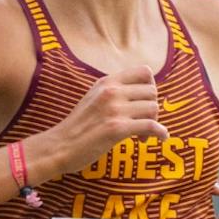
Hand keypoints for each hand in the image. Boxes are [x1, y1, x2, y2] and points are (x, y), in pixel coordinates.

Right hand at [35, 66, 166, 179]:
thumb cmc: (76, 127)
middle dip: (152, 107)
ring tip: (142, 134)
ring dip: (154, 122)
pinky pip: (152, 126)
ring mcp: (114, 110)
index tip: (144, 101)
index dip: (151, 86)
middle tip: (142, 121)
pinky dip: (160, 133)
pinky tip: (159, 138)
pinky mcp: (117, 129)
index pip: (144, 71)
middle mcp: (111, 92)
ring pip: (153, 109)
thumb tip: (139, 93)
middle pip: (152, 92)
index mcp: (107, 82)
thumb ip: (113, 91)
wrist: (58, 147)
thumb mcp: (93, 98)